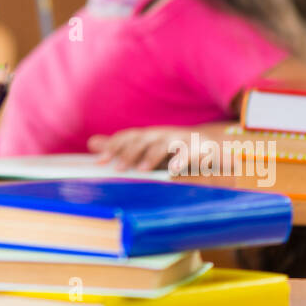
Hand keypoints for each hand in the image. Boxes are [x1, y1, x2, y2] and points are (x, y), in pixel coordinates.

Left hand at [88, 126, 205, 173]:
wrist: (213, 148)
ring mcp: (182, 139)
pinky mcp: (201, 148)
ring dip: (153, 155)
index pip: (129, 137)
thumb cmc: (174, 152)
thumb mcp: (148, 151)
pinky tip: (174, 171)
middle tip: (118, 169)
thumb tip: (92, 143)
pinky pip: (191, 153)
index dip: (114, 147)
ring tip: (143, 169)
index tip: (100, 161)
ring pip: (166, 144)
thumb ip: (123, 148)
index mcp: (150, 136)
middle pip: (144, 139)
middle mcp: (164, 134)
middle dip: (130, 153)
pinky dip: (182, 160)